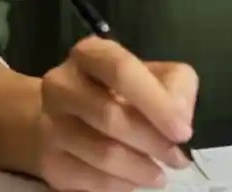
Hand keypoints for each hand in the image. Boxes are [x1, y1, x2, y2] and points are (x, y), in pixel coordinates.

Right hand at [38, 37, 198, 190]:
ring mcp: (50, 124)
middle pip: (110, 117)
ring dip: (139, 169)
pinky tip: (135, 180)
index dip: (156, 103)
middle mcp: (62, 84)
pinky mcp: (49, 160)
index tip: (182, 131)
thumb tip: (179, 117)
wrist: (67, 116)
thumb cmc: (122, 91)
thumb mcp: (157, 76)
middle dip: (152, 142)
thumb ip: (176, 87)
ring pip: (101, 154)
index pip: (121, 71)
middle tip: (177, 158)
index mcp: (90, 54)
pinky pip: (90, 179)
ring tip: (160, 174)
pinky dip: (120, 184)